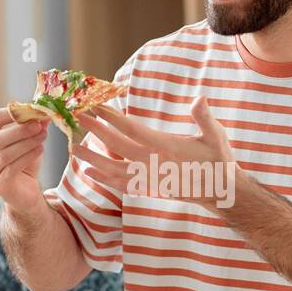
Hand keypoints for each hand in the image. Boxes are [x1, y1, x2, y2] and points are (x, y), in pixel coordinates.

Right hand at [0, 108, 50, 211]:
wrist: (25, 191)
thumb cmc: (23, 162)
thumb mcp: (27, 140)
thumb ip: (33, 126)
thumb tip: (43, 111)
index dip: (10, 113)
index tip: (29, 110)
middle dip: (19, 130)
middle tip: (38, 125)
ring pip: (4, 154)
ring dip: (26, 143)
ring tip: (43, 136)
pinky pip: (12, 168)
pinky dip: (28, 156)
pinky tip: (40, 149)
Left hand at [74, 96, 238, 210]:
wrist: (219, 191)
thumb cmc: (217, 159)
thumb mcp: (215, 136)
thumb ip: (205, 118)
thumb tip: (200, 99)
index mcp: (165, 147)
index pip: (132, 129)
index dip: (111, 116)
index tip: (95, 105)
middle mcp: (153, 163)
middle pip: (116, 145)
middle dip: (95, 129)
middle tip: (76, 115)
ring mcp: (149, 179)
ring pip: (113, 168)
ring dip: (92, 156)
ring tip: (73, 147)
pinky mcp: (149, 189)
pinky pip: (121, 184)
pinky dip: (104, 178)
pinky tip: (90, 172)